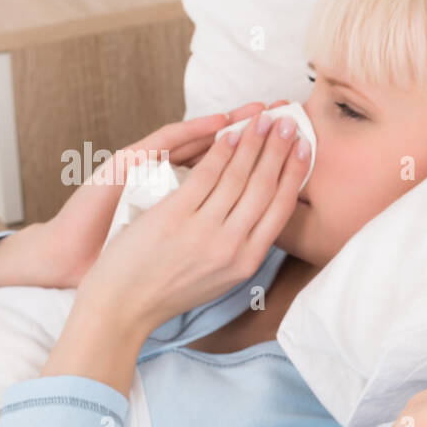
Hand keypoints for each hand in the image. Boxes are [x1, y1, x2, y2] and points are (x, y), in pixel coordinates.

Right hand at [0, 100, 282, 289]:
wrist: (81, 267)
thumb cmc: (131, 263)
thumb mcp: (183, 242)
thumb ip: (211, 224)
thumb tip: (254, 226)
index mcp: (185, 193)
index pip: (233, 169)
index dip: (265, 156)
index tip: (299, 145)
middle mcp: (168, 173)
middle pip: (221, 146)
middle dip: (258, 133)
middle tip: (289, 112)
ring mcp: (148, 166)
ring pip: (197, 136)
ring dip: (233, 121)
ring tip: (264, 110)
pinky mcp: (126, 163)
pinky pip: (164, 142)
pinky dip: (194, 131)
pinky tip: (220, 123)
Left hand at [43, 108, 309, 393]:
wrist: (124, 306)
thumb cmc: (167, 293)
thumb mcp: (218, 279)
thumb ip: (240, 250)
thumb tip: (258, 219)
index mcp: (247, 261)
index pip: (280, 209)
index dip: (294, 174)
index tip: (303, 148)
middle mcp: (232, 247)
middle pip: (264, 188)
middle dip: (278, 150)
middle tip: (288, 122)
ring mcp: (205, 231)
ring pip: (238, 177)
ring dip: (253, 142)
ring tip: (262, 119)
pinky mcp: (175, 217)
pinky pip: (205, 176)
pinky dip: (219, 150)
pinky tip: (228, 132)